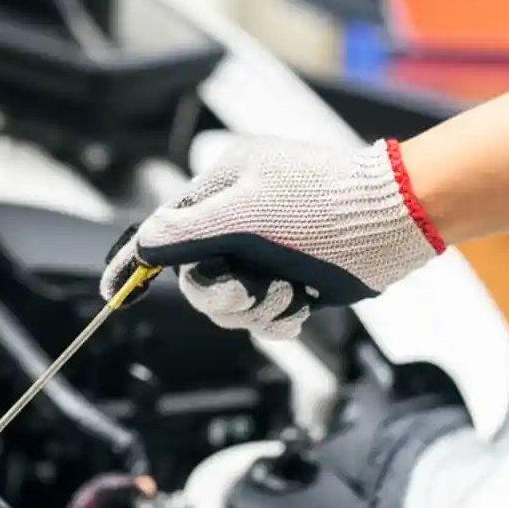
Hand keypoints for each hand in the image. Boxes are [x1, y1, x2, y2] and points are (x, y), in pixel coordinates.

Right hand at [101, 137, 445, 338]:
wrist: (396, 221)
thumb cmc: (322, 206)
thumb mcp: (243, 215)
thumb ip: (185, 231)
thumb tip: (143, 242)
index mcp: (220, 190)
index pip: (164, 231)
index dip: (135, 263)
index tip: (112, 293)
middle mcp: (239, 220)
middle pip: (196, 276)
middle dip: (219, 295)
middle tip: (247, 294)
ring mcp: (266, 250)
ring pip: (230, 301)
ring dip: (255, 310)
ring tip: (286, 297)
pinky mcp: (293, 276)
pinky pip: (263, 312)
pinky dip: (278, 318)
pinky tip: (300, 307)